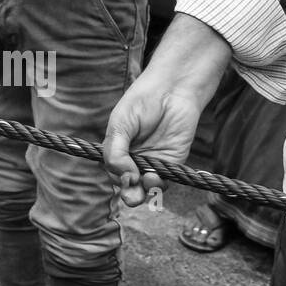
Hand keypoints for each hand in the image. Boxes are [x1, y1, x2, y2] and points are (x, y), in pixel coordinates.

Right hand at [102, 70, 204, 206]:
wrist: (172, 91)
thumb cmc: (141, 102)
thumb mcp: (120, 125)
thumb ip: (115, 151)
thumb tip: (125, 177)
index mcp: (118, 148)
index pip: (113, 172)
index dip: (116, 178)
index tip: (122, 177)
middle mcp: (134, 158)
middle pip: (128, 185)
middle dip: (128, 194)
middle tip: (130, 195)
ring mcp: (153, 161)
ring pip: (145, 188)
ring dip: (143, 191)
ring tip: (143, 181)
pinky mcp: (171, 163)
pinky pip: (164, 182)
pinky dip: (158, 185)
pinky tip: (153, 177)